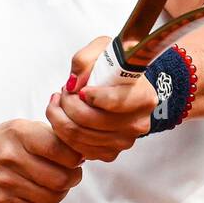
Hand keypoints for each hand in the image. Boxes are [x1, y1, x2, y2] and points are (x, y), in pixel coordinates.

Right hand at [0, 119, 84, 202]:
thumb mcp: (17, 129)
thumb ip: (47, 135)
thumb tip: (80, 150)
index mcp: (19, 133)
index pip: (60, 149)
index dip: (75, 157)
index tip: (76, 158)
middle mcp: (12, 156)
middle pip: (61, 177)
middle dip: (73, 178)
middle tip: (72, 174)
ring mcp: (6, 180)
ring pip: (52, 196)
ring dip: (61, 192)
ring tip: (57, 184)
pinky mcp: (2, 200)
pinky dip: (46, 202)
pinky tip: (41, 193)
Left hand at [44, 36, 158, 162]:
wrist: (122, 87)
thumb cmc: (114, 67)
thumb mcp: (102, 49)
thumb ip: (85, 60)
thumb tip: (73, 85)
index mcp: (143, 97)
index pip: (114, 102)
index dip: (90, 96)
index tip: (80, 89)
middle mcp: (137, 123)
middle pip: (89, 120)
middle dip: (66, 103)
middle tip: (63, 91)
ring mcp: (124, 141)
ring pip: (78, 135)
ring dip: (60, 116)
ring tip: (61, 101)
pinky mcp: (109, 153)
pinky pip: (77, 148)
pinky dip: (63, 132)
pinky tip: (65, 116)